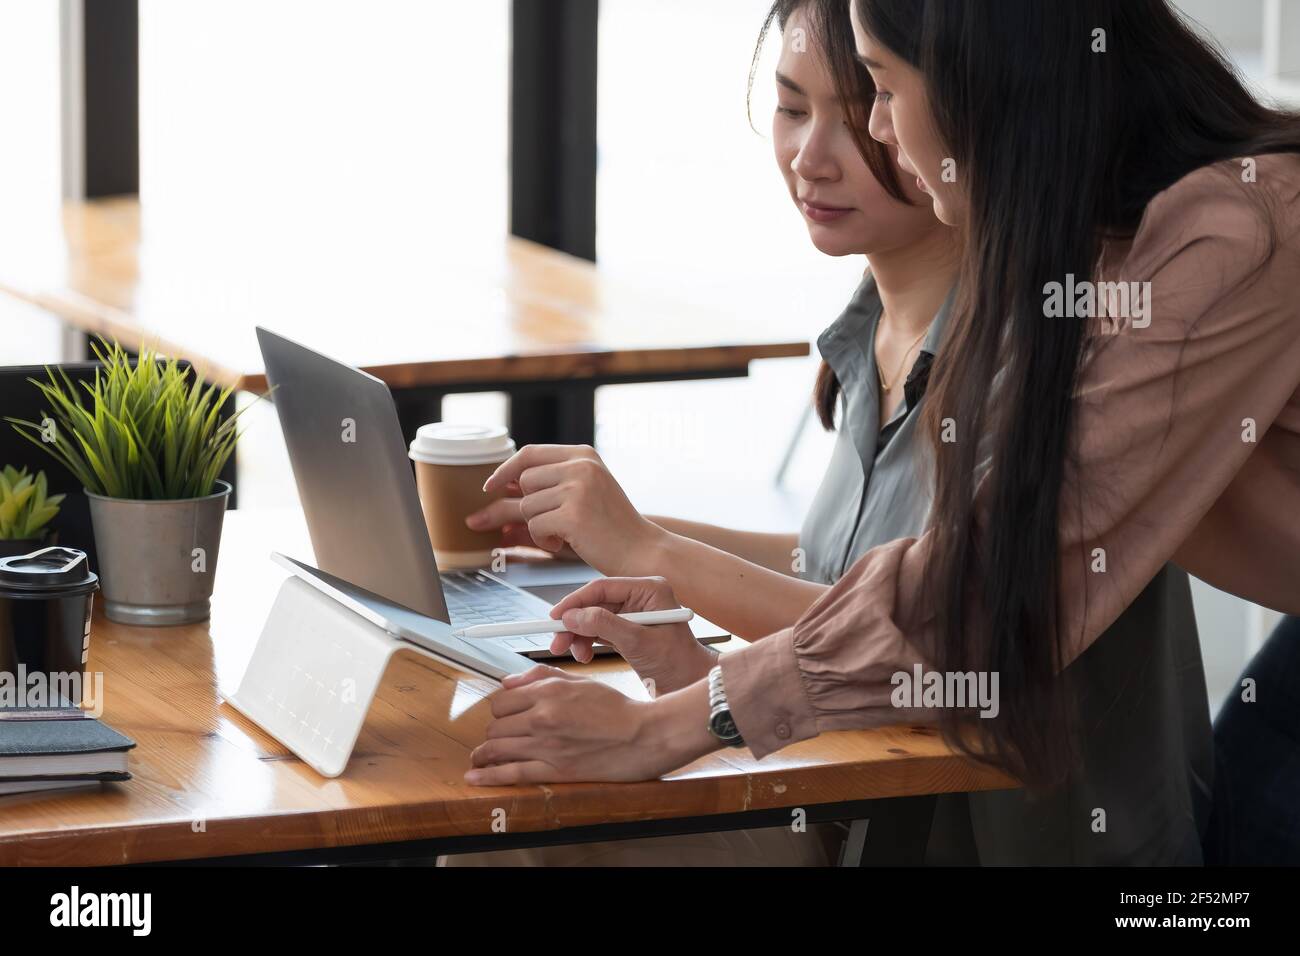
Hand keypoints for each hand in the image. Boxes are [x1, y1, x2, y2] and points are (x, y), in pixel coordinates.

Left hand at [465, 666, 716, 784]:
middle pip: (496, 725)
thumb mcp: (580, 681)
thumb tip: (508, 681)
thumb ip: (542, 677)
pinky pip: (511, 773)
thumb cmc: (616, 708)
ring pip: (497, 748)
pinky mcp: (554, 770)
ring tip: (480, 757)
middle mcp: (542, 717)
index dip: (500, 708)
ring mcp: (546, 746)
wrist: (643, 735)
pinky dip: (488, 776)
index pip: (502, 700)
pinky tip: (474, 777)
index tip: (505, 715)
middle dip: (495, 731)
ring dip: (485, 753)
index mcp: (549, 692)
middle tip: (502, 736)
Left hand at [467, 444, 664, 575]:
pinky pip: (535, 526)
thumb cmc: (611, 525)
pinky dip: (544, 539)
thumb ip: (553, 479)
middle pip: (524, 481)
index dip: (505, 469)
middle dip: (528, 506)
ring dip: (539, 526)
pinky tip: (565, 542)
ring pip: (528, 506)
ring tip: (564, 533)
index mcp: (583, 455)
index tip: (490, 485)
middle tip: (548, 523)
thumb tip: (502, 482)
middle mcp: (581, 466)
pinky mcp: (573, 515)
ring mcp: (578, 489)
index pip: (530, 453)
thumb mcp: (587, 489)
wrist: (640, 550)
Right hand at [549, 576, 717, 695]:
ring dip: (579, 636)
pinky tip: (584, 656)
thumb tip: (571, 616)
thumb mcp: (638, 642)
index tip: (555, 617)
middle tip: (556, 641)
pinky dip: (587, 643)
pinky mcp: (628, 630)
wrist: (691, 685)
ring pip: (594, 618)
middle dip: (574, 623)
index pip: (603, 587)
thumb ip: (604, 625)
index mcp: (650, 589)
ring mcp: (634, 614)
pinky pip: (599, 631)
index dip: (576, 601)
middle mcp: (641, 597)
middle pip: (595, 603)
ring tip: (573, 654)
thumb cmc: (677, 663)